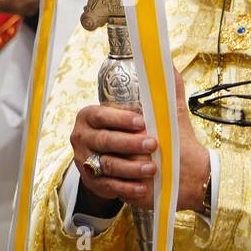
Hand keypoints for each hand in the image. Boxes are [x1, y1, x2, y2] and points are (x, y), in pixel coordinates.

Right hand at [70, 72, 210, 212]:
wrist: (131, 164)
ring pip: (107, 165)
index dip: (120, 118)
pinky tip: (143, 186)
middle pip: (104, 140)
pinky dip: (127, 187)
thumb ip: (158, 89)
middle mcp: (82, 138)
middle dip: (129, 143)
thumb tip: (167, 63)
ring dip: (131, 166)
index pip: (101, 115)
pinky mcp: (94, 184)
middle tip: (152, 143)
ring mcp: (86, 162)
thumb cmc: (139, 133)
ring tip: (152, 167)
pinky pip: (109, 186)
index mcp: (90, 116)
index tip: (141, 121)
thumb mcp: (148, 112)